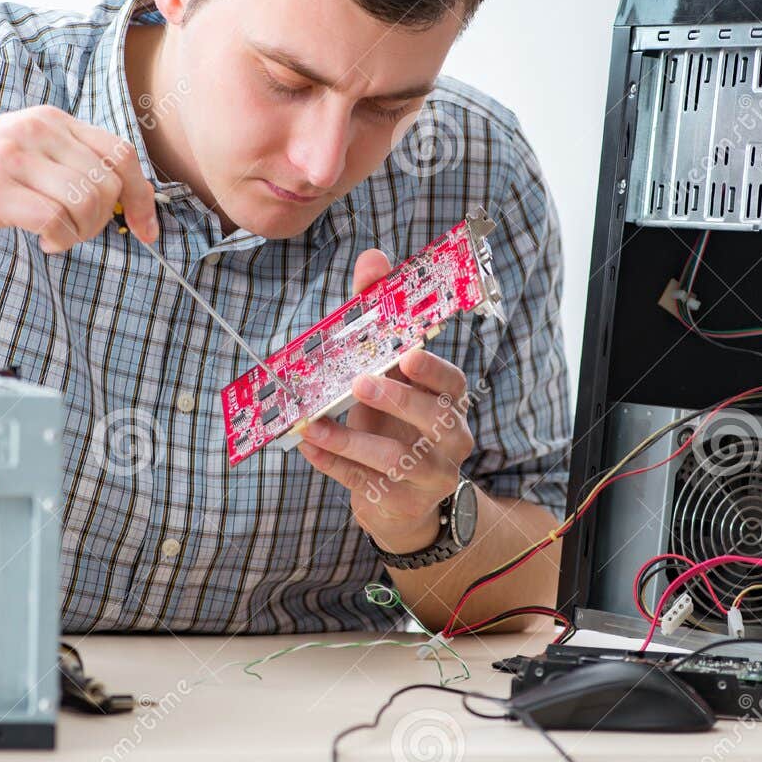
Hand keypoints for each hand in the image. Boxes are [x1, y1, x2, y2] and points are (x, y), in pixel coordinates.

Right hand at [0, 106, 159, 250]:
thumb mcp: (20, 148)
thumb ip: (65, 161)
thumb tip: (120, 196)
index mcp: (50, 120)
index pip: (120, 153)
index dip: (142, 196)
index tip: (146, 228)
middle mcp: (38, 130)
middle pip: (111, 180)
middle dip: (108, 219)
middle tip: (79, 233)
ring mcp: (16, 158)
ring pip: (88, 201)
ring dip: (83, 232)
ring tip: (57, 237)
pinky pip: (56, 220)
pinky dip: (60, 240)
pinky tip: (42, 241)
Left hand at [297, 249, 475, 554]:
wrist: (402, 499)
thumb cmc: (395, 421)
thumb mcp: (389, 373)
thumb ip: (381, 316)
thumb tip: (373, 257)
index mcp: (450, 403)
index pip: (454, 383)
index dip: (433, 370)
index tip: (408, 353)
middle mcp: (450, 440)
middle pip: (434, 421)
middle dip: (396, 400)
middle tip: (359, 383)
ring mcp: (430, 477)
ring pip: (395, 460)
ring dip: (350, 440)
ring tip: (312, 425)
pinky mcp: (401, 503)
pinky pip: (365, 484)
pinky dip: (332, 464)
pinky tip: (307, 448)